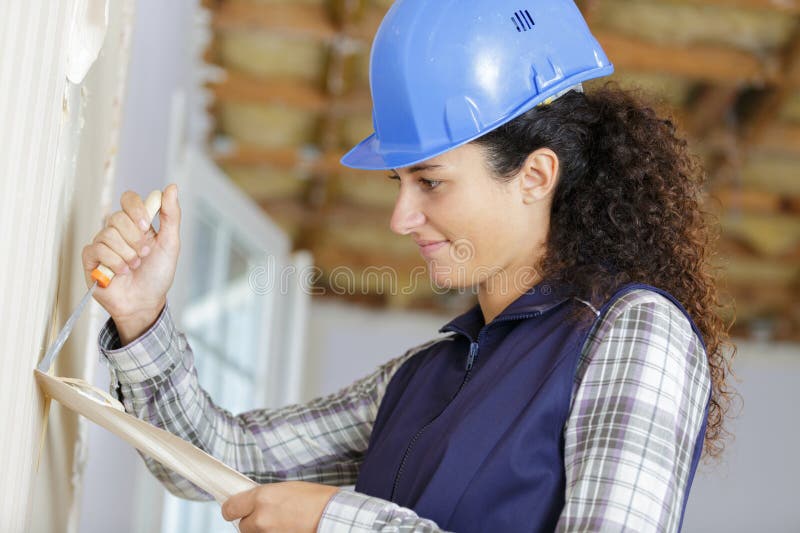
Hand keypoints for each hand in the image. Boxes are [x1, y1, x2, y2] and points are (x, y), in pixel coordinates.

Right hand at [81, 184, 180, 342]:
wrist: (146, 302)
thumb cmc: (158, 274)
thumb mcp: (170, 243)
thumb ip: (171, 215)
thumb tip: (171, 187)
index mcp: (137, 223)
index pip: (128, 199)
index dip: (135, 209)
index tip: (146, 225)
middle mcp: (117, 231)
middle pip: (116, 217)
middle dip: (135, 239)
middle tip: (144, 254)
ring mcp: (103, 244)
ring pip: (108, 234)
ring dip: (127, 254)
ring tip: (135, 266)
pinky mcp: (91, 259)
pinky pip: (97, 249)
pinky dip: (114, 262)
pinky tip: (122, 272)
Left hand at [221, 481, 339, 532]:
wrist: (333, 516)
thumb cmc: (317, 499)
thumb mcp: (287, 489)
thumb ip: (265, 496)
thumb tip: (253, 503)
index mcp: (261, 498)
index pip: (229, 508)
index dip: (233, 509)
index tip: (236, 510)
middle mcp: (260, 518)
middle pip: (243, 526)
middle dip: (253, 522)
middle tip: (269, 517)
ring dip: (263, 531)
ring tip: (284, 524)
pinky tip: (288, 529)